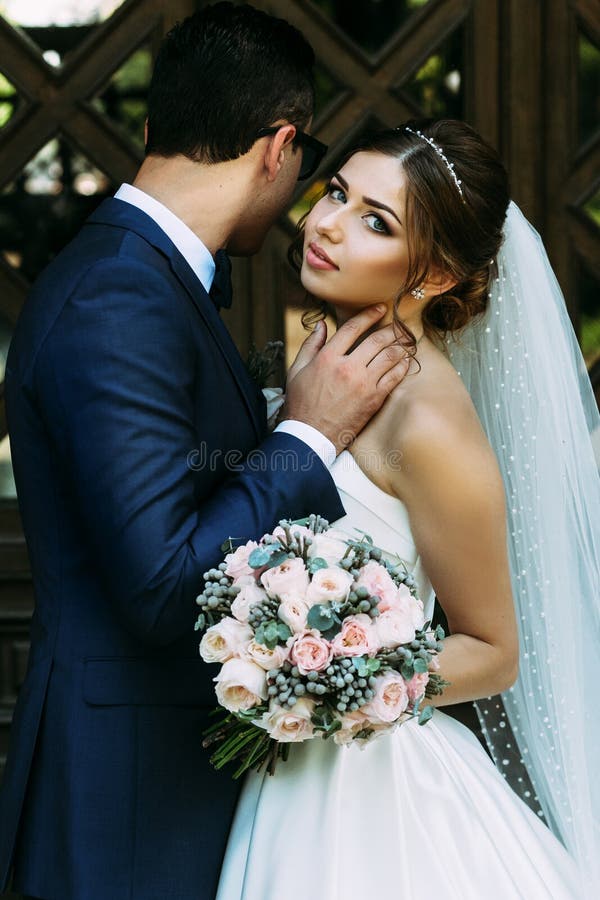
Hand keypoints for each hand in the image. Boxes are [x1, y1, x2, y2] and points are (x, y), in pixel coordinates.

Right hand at [284, 305, 409, 454]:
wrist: (310, 435)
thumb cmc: (301, 403)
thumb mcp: (297, 370)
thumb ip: (311, 344)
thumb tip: (322, 324)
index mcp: (328, 358)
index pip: (353, 328)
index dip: (369, 314)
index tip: (380, 308)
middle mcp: (347, 368)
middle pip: (376, 340)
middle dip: (391, 328)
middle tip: (399, 323)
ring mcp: (363, 384)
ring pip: (389, 356)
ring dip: (401, 345)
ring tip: (406, 339)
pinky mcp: (374, 399)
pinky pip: (394, 377)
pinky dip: (402, 366)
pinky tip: (406, 361)